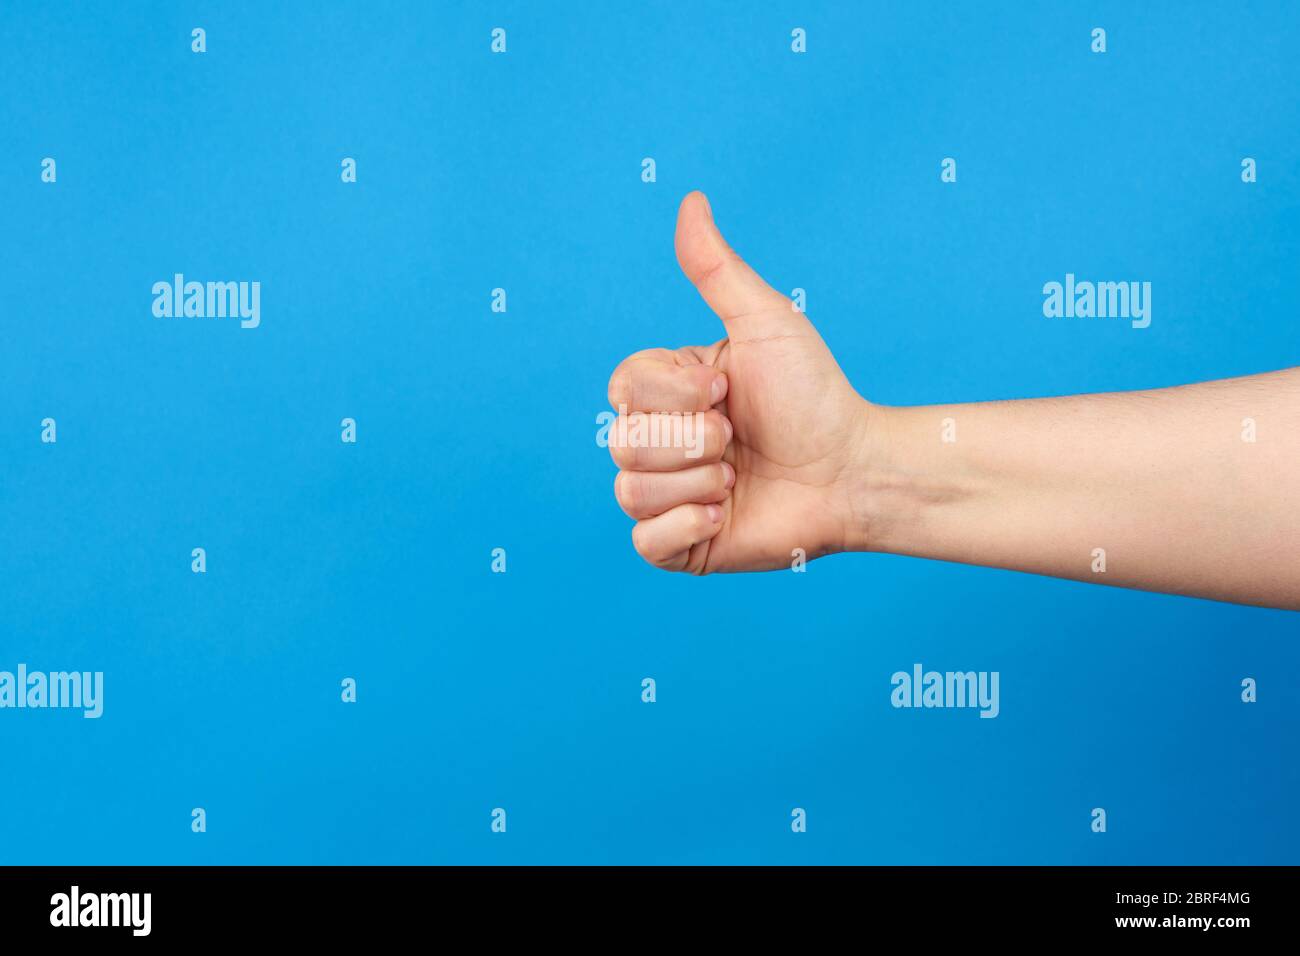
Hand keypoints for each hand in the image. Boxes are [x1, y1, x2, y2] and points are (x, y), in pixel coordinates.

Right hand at [607, 191, 873, 572]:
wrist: (853, 470)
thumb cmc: (814, 394)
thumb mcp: (765, 323)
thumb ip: (717, 269)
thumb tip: (691, 199)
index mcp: (668, 392)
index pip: (622, 387)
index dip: (675, 394)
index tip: (728, 391)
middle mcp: (660, 441)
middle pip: (622, 441)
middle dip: (693, 440)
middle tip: (740, 439)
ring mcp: (668, 495)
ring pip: (630, 491)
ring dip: (697, 482)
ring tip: (739, 479)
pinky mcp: (682, 544)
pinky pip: (645, 541)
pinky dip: (688, 526)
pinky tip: (727, 514)